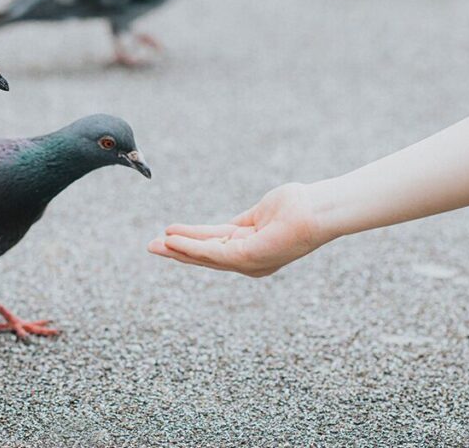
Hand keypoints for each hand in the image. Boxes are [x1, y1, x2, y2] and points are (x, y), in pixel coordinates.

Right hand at [147, 183, 334, 276]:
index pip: (213, 247)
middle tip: (151, 247)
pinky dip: (189, 246)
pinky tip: (172, 239)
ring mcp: (248, 261)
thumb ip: (241, 226)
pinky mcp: (247, 257)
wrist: (318, 210)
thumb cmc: (297, 207)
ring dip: (177, 250)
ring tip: (154, 245)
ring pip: (204, 257)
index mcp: (251, 250)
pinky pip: (211, 252)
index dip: (189, 242)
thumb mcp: (260, 215)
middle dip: (176, 252)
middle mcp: (248, 261)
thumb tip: (227, 228)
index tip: (168, 236)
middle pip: (204, 256)